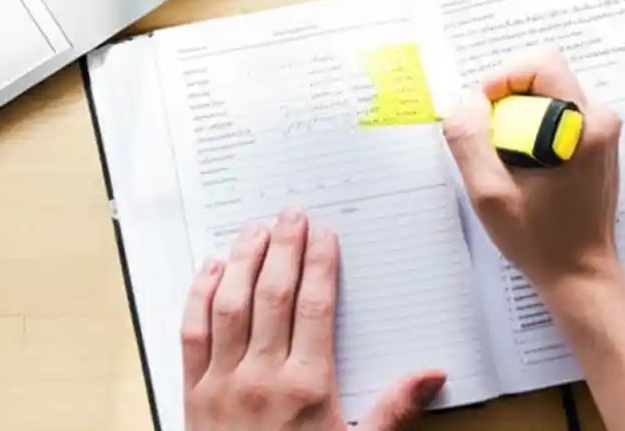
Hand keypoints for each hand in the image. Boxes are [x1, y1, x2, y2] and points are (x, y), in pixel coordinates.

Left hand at [181, 209, 446, 430]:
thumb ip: (393, 410)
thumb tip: (433, 374)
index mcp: (307, 387)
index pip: (314, 306)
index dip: (319, 263)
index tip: (324, 234)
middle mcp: (261, 377)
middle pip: (272, 294)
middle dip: (283, 247)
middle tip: (291, 213)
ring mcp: (221, 383)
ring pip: (229, 304)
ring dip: (242, 260)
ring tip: (255, 228)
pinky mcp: (192, 394)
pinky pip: (192, 333)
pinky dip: (199, 295)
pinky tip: (211, 269)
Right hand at [443, 51, 622, 293]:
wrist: (579, 274)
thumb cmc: (540, 240)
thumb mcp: (490, 195)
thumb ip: (471, 141)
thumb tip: (465, 101)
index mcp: (585, 126)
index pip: (542, 64)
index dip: (503, 77)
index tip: (482, 111)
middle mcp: (600, 120)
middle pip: (543, 76)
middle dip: (507, 100)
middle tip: (491, 141)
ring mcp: (600, 131)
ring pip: (546, 95)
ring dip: (517, 117)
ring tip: (506, 161)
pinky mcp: (594, 143)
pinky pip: (554, 114)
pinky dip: (529, 130)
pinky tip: (522, 168)